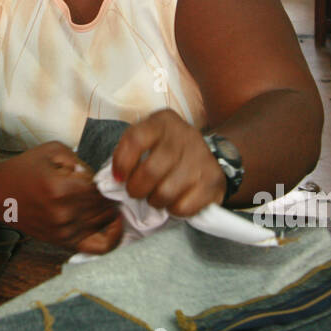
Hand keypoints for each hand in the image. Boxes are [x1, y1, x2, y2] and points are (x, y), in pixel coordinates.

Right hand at [0, 142, 122, 254]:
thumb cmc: (23, 169)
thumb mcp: (52, 151)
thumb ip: (80, 160)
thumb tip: (100, 177)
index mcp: (60, 188)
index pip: (101, 188)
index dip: (108, 182)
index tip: (107, 177)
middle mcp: (62, 214)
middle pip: (105, 206)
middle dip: (111, 195)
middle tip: (111, 188)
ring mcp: (63, 231)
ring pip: (104, 223)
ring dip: (110, 210)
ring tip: (108, 200)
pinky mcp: (62, 241)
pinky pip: (98, 246)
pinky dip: (111, 237)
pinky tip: (112, 223)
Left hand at [111, 109, 226, 217]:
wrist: (210, 155)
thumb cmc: (169, 149)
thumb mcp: (149, 138)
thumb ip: (129, 150)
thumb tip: (117, 177)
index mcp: (163, 121)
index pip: (135, 139)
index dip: (121, 163)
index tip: (118, 177)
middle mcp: (184, 136)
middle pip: (150, 171)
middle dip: (136, 188)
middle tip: (137, 191)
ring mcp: (201, 158)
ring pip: (165, 192)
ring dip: (155, 200)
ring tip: (157, 195)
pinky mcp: (213, 181)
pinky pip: (183, 207)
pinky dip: (174, 209)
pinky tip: (175, 199)